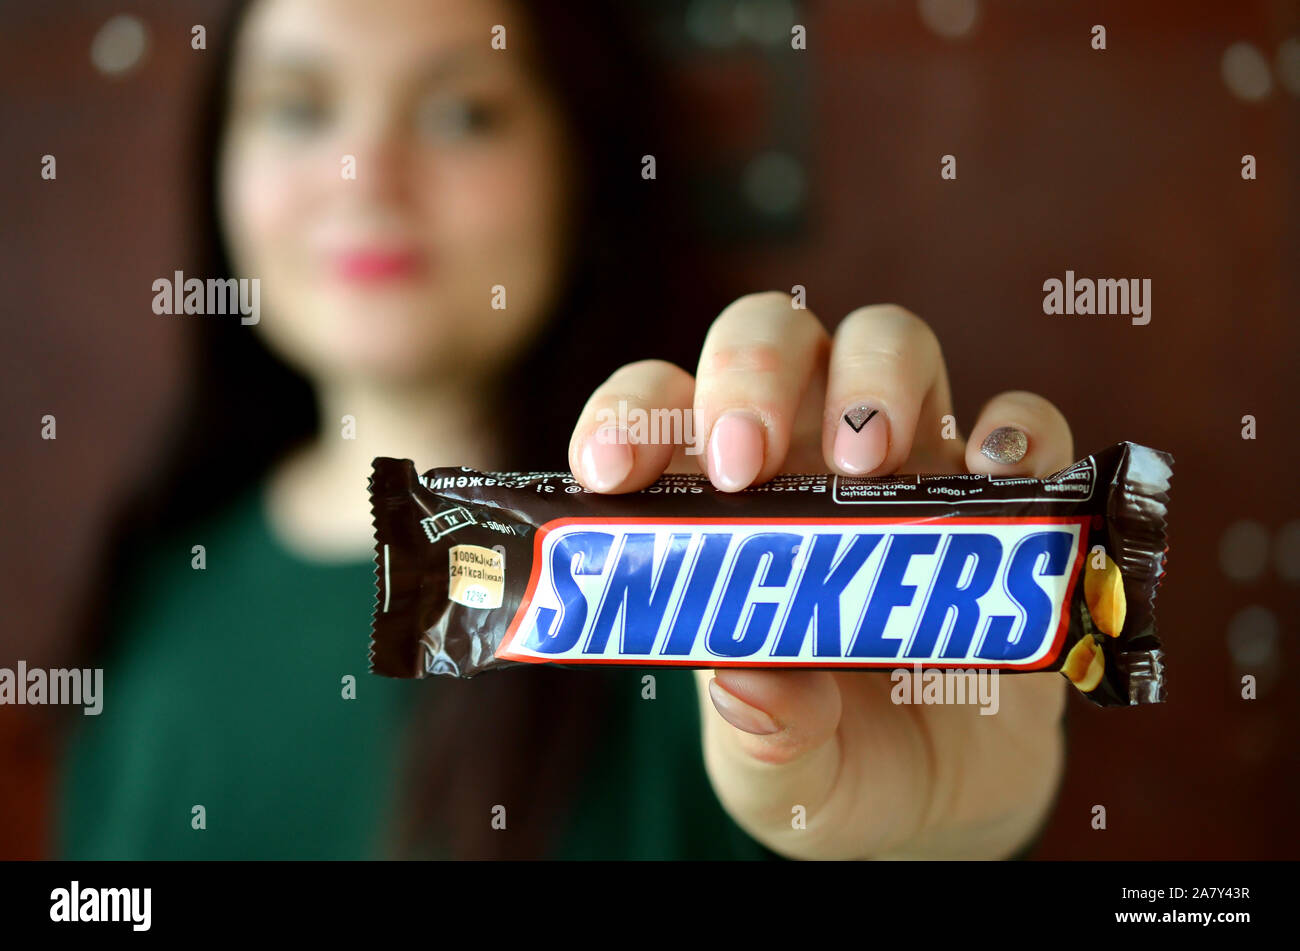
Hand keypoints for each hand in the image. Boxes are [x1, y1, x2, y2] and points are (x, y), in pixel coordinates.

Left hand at [568, 292, 1067, 858]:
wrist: (945, 804)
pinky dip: (1016, 431)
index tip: (610, 475)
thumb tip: (745, 677)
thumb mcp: (781, 775)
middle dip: (751, 374)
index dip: (624, 418)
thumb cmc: (831, 761)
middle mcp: (806, 460)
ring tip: (867, 467)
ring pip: (887, 340)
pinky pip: (1023, 422)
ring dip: (873, 379)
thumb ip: (764, 734)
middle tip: (746, 464)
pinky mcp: (1004, 498)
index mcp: (719, 505)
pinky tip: (996, 478)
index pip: (657, 410)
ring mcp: (910, 467)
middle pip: (773, 339)